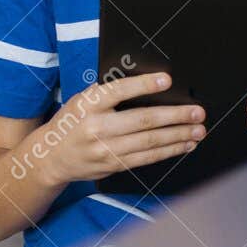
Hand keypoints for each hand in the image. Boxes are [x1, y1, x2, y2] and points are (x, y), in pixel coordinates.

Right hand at [20, 72, 204, 187]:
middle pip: (142, 121)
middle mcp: (97, 128)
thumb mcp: (80, 100)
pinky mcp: (113, 166)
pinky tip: (184, 145)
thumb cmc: (71, 122)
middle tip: (197, 112)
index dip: (144, 85)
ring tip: (198, 130)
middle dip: (175, 117)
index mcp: (88, 105)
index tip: (167, 80)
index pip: (118, 91)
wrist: (48, 158)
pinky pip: (146, 158)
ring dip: (178, 136)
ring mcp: (105, 150)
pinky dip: (168, 151)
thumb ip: (107, 92)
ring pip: (149, 143)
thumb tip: (144, 82)